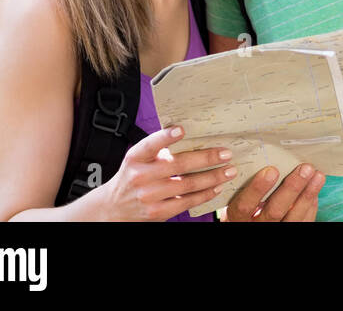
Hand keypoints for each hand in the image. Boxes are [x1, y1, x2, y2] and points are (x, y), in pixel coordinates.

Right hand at [94, 126, 234, 220]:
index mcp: (136, 157)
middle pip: (178, 165)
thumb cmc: (132, 177)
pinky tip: (216, 187)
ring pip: (187, 184)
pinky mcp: (158, 212)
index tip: (181, 130)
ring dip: (213, 177)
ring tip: (229, 171)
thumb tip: (192, 134)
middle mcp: (141, 176)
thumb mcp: (138, 159)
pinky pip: (187, 201)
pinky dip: (205, 194)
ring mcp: (150, 195)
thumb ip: (158, 148)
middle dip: (206, 158)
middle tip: (226, 153)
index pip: (150, 145)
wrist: (113, 208)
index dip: (165, 137)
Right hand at [220, 163, 324, 221]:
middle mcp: (256, 226)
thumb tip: (268, 160)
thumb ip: (247, 186)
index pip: (245, 205)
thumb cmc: (244, 208)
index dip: (257, 189)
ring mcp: (273, 231)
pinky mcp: (289, 232)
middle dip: (292, 188)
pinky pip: (302, 222)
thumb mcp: (238, 197)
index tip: (271, 170)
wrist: (249, 225)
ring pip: (293, 218)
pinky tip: (315, 190)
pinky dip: (310, 206)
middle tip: (305, 168)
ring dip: (307, 195)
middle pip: (274, 211)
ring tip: (317, 176)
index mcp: (238, 217)